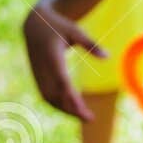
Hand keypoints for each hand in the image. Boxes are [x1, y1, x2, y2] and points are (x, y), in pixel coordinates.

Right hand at [22, 4, 104, 121]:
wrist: (34, 24)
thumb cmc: (58, 26)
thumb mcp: (75, 30)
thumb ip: (90, 44)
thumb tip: (108, 57)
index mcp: (51, 55)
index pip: (61, 80)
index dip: (70, 95)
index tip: (81, 108)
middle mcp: (42, 67)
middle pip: (54, 94)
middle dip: (70, 108)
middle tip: (90, 118)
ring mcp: (37, 73)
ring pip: (48, 98)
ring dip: (64, 109)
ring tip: (84, 117)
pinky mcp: (36, 77)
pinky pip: (45, 95)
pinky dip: (58, 105)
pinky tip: (72, 110)